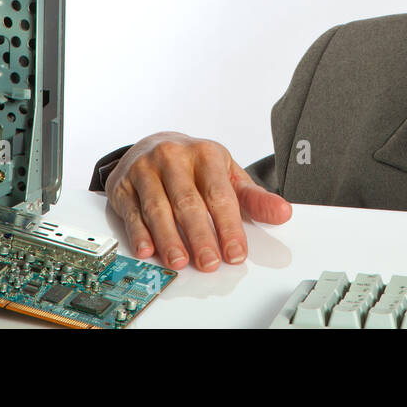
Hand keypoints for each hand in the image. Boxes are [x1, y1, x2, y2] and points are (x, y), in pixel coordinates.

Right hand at [104, 131, 291, 270]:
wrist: (152, 143)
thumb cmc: (194, 164)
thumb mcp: (227, 174)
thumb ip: (254, 197)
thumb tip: (283, 213)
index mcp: (205, 154)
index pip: (219, 194)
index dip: (228, 226)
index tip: (236, 252)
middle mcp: (174, 157)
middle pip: (188, 202)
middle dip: (200, 236)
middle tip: (209, 262)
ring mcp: (145, 169)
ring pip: (158, 208)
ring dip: (169, 238)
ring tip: (180, 261)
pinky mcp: (123, 184)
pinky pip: (131, 211)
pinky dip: (139, 232)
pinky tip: (147, 250)